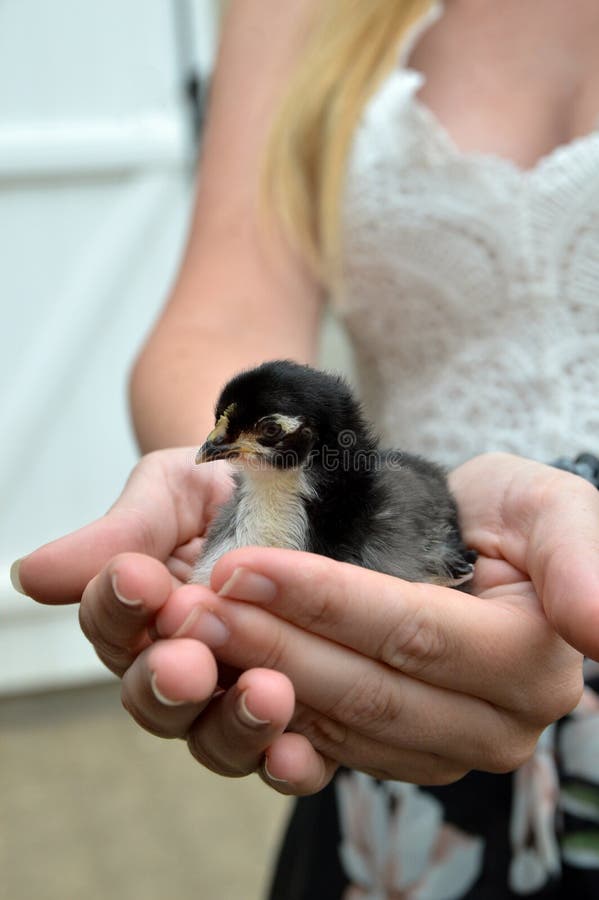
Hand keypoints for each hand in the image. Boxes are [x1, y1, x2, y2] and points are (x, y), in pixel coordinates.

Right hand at [15, 448, 298, 781]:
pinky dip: (289, 764)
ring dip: (232, 724)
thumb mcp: (172, 493)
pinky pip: (289, 757)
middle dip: (167, 684)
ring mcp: (236, 694)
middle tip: (187, 666)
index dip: (118, 608)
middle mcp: (182, 665)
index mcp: (141, 615)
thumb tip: (29, 574)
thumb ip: (119, 534)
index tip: (137, 580)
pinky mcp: (303, 716)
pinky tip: (297, 755)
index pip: (111, 626)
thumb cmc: (223, 487)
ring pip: (215, 738)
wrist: (300, 483)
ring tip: (264, 695)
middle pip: (154, 699)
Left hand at [152, 453, 597, 792]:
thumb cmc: (503, 513)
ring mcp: (449, 751)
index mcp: (532, 661)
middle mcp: (499, 725)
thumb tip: (597, 627)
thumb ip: (578, 556)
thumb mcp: (545, 505)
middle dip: (275, 645)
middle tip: (198, 607)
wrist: (468, 541)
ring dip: (259, 679)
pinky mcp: (407, 758)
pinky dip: (275, 710)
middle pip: (369, 690)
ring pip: (341, 725)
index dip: (324, 600)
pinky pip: (333, 745)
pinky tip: (225, 676)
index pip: (412, 633)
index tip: (244, 566)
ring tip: (194, 634)